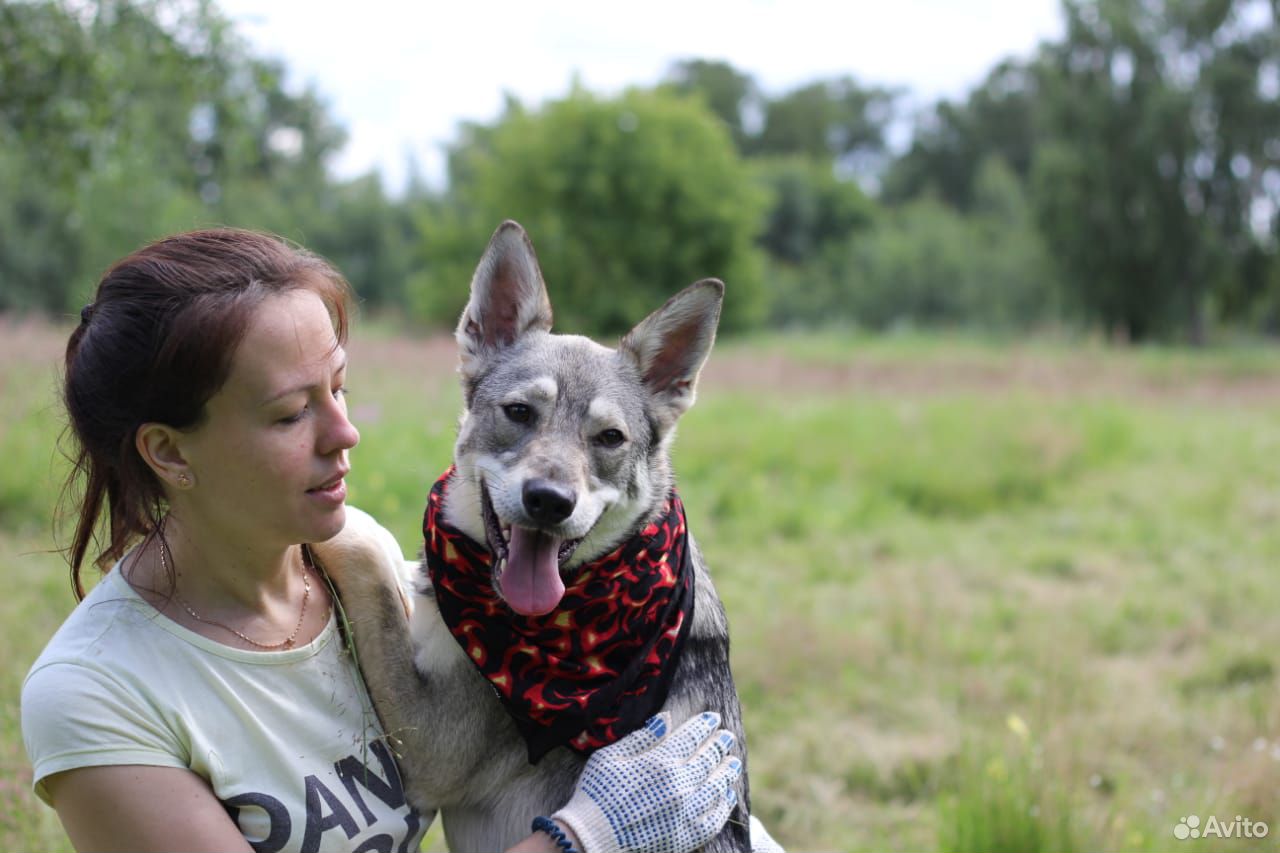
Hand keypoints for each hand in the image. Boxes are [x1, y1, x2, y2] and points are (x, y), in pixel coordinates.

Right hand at [551, 711, 741, 852]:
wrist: (591, 839)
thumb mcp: (611, 757)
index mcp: (660, 762)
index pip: (691, 737)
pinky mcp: (686, 836)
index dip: (704, 726)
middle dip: (719, 745)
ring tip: (733, 763)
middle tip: (727, 737)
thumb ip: (642, 737)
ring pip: (716, 786)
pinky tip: (727, 796)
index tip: (714, 718)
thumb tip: (666, 719)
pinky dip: (723, 805)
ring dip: (726, 772)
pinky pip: (713, 819)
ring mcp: (685, 812)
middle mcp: (679, 785)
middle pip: (707, 760)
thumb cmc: (596, 794)